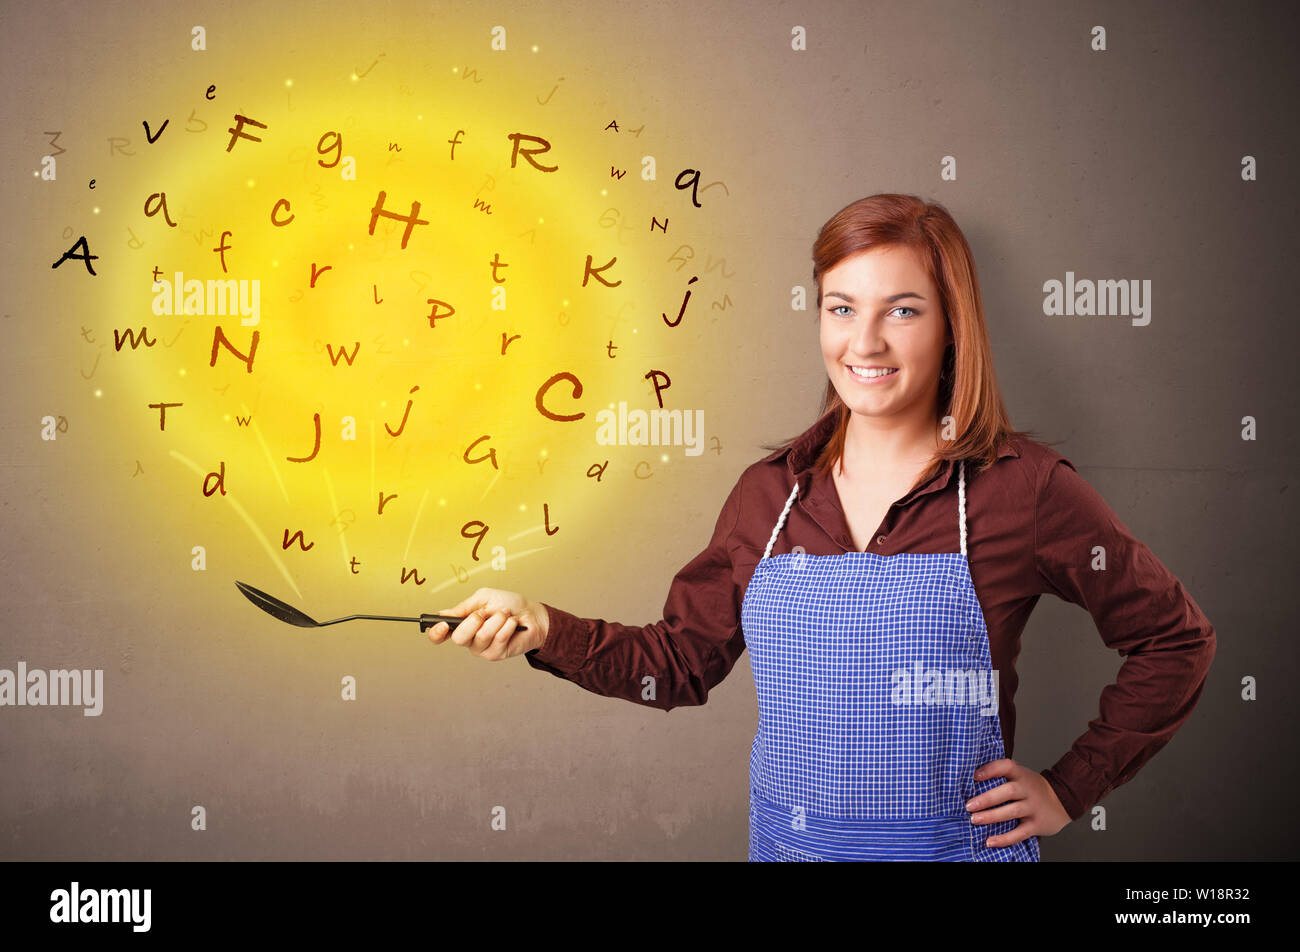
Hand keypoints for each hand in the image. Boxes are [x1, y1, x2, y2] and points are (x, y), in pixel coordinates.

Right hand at [427, 587, 549, 660]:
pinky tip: (512, 624)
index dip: (436, 632)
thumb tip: (443, 614)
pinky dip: (507, 627)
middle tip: (485, 613)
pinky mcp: (496, 654)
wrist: (532, 614)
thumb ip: (464, 607)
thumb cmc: (509, 605)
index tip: (442, 624)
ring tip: (505, 615)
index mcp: (463, 624)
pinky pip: (497, 640)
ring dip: (496, 621)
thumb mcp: (485, 598)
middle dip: (474, 622)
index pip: (440, 635)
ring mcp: (482, 648)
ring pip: (481, 637)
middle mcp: (469, 638)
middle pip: (459, 638)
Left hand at [965, 758, 1070, 847]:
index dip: (991, 769)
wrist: (1063, 801)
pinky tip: (990, 842)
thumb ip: (1002, 776)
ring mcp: (1033, 807)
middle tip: (969, 805)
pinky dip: (1004, 839)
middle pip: (1008, 791)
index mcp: (1021, 775)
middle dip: (987, 798)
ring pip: (1012, 811)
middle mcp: (1028, 790)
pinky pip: (1020, 833)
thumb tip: (970, 781)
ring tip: (974, 820)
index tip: (975, 776)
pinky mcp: (1036, 825)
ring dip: (992, 816)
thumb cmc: (1032, 788)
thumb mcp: (1021, 776)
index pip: (1007, 766)